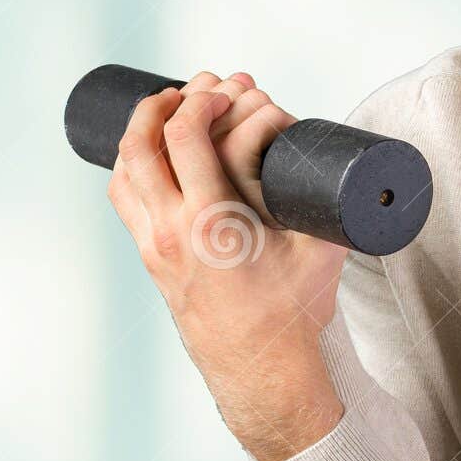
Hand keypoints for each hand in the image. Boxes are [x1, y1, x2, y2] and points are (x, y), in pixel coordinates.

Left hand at [104, 70, 347, 460]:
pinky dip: (134, 165)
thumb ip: (324, 199)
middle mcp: (171, 232)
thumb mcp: (320, 250)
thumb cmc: (292, 315)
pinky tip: (158, 153)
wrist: (261, 371)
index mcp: (212, 223)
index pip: (186, 136)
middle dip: (167, 102)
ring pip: (123, 170)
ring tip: (173, 110)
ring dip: (143, 130)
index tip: (229, 91)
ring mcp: (153, 246)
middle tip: (199, 89)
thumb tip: (336, 156)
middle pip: (140, 143)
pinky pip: (126, 198)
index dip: (204, 99)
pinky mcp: (150, 258)